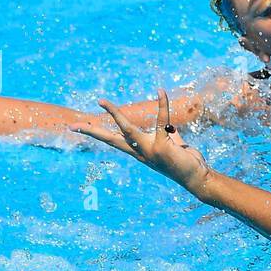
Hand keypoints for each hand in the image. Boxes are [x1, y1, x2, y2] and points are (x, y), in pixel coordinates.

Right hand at [71, 89, 213, 196]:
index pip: (114, 140)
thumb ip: (166, 133)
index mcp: (139, 151)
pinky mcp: (163, 147)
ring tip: (102, 101)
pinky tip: (160, 92)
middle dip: (92, 131)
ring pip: (127, 130)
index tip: (79, 128)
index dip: (98, 133)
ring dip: (114, 114)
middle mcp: (141, 152)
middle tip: (73, 125)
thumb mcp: (172, 144)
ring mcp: (150, 151)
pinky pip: (161, 121)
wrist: (197, 178)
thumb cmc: (185, 160)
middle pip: (111, 140)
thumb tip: (167, 125)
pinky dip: (162, 105)